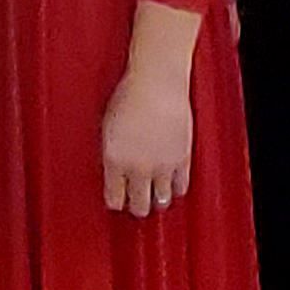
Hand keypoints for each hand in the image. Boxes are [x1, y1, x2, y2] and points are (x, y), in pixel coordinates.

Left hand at [100, 62, 194, 216]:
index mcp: (114, 160)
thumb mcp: (108, 128)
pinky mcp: (182, 160)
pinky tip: (171, 185)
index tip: (117, 199)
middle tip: (137, 203)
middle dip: (137, 207)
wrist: (156, 83)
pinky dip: (176, 189)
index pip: (114, 198)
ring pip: (161, 201)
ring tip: (155, 197)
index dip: (115, 201)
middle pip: (139, 206)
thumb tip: (113, 171)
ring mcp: (161, 166)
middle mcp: (137, 167)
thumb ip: (111, 154)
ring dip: (157, 201)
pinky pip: (181, 187)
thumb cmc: (129, 96)